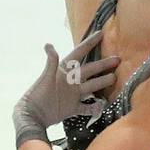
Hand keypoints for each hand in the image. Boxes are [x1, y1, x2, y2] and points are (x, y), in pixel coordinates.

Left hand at [13, 33, 119, 148]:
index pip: (79, 53)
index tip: (100, 33)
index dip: (89, 43)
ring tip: (115, 78)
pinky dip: (95, 107)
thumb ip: (51, 62)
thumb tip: (49, 45)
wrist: (32, 116)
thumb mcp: (46, 77)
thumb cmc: (37, 95)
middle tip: (117, 59)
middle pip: (90, 70)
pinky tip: (102, 106)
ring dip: (102, 82)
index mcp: (64, 70)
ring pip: (91, 87)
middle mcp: (70, 81)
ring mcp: (72, 95)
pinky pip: (87, 107)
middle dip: (103, 64)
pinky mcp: (72, 108)